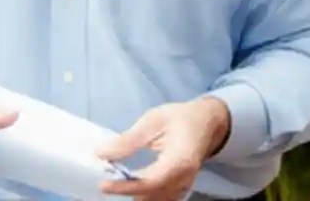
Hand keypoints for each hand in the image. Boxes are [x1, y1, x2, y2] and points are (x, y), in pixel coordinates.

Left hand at [95, 97, 230, 200]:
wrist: (208, 123)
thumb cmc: (182, 117)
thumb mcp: (154, 120)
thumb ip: (129, 139)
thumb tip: (101, 153)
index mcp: (180, 160)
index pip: (150, 182)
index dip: (126, 187)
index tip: (104, 185)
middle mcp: (184, 179)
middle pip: (151, 197)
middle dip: (126, 192)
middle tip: (105, 181)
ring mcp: (183, 187)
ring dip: (133, 195)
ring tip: (115, 183)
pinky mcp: (180, 190)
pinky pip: (160, 200)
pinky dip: (142, 196)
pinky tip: (128, 187)